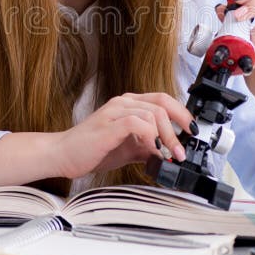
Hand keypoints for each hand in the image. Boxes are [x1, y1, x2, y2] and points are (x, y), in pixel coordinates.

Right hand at [55, 92, 194, 178]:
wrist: (63, 155)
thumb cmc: (92, 149)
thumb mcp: (128, 149)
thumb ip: (148, 147)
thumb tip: (169, 154)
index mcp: (129, 105)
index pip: (163, 99)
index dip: (182, 113)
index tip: (191, 131)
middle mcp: (123, 103)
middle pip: (162, 103)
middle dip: (179, 125)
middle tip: (183, 148)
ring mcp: (114, 112)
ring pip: (152, 113)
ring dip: (166, 136)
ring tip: (169, 155)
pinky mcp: (108, 125)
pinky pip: (136, 123)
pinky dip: (149, 136)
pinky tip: (151, 150)